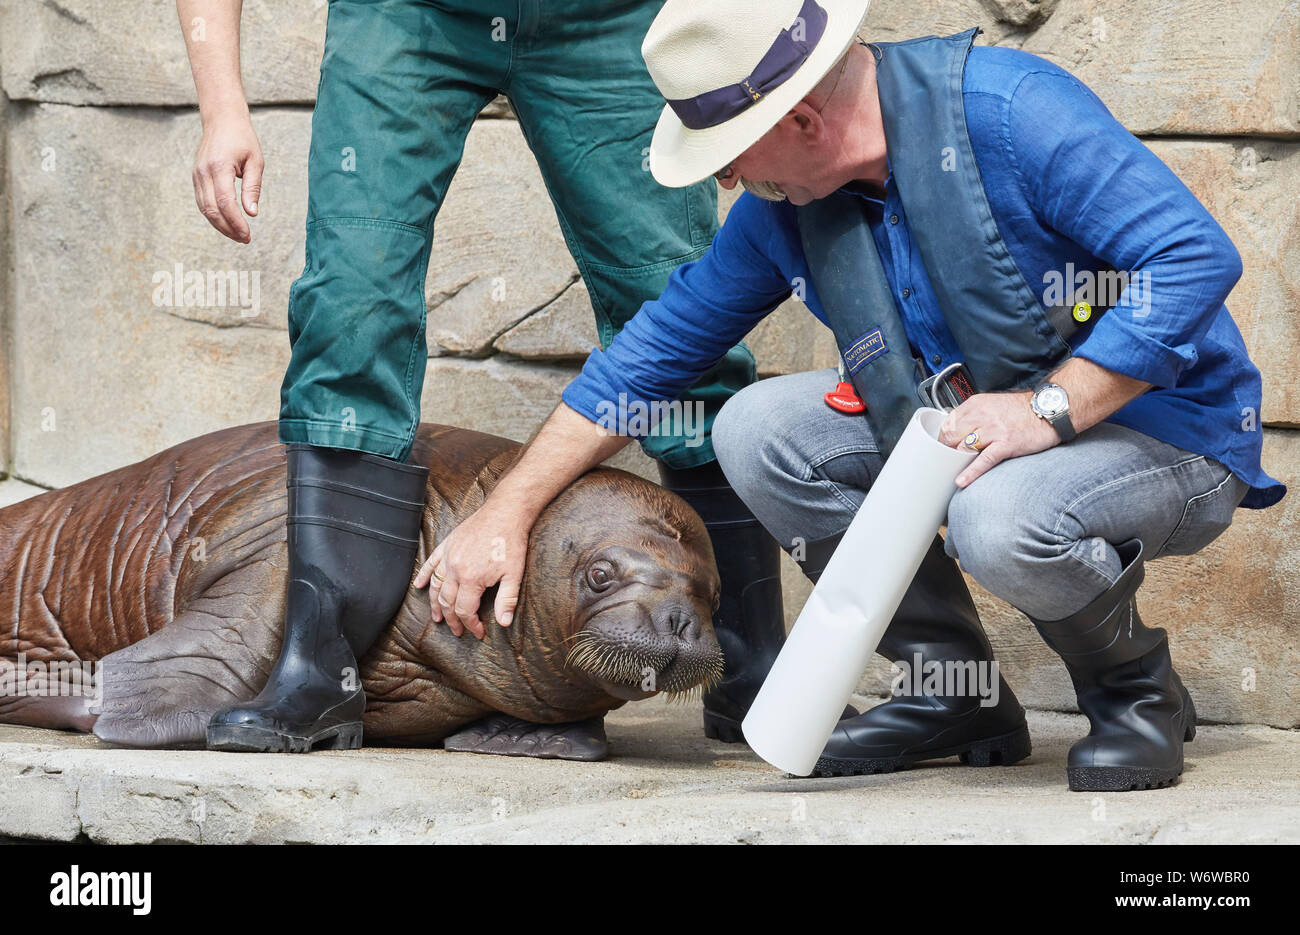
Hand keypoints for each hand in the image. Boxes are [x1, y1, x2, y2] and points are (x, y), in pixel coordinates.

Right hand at [192, 112, 263, 242]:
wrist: (221, 120)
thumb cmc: (242, 139)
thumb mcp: (255, 161)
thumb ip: (253, 188)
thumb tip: (251, 213)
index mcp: (219, 167)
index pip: (225, 202)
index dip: (235, 222)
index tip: (247, 234)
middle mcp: (203, 172)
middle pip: (211, 209)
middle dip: (228, 228)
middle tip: (245, 239)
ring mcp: (197, 175)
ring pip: (204, 208)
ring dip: (220, 225)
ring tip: (238, 235)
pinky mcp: (196, 177)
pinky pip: (202, 202)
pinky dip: (214, 215)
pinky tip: (227, 223)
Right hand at [413, 503, 528, 638]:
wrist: (505, 513)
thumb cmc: (511, 543)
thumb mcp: (514, 574)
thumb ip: (507, 600)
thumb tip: (504, 623)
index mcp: (471, 579)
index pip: (465, 610)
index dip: (471, 625)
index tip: (479, 633)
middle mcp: (455, 569)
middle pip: (447, 602)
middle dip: (452, 620)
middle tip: (457, 631)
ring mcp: (448, 556)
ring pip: (436, 586)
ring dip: (435, 604)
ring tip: (437, 618)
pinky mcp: (447, 545)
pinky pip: (430, 563)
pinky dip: (424, 576)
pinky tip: (419, 586)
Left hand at [937, 390, 1060, 487]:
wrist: (1049, 409)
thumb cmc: (1021, 410)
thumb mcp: (991, 404)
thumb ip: (973, 415)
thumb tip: (956, 430)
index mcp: (976, 404)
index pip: (947, 423)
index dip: (943, 438)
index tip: (942, 447)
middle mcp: (982, 415)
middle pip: (951, 436)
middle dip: (946, 450)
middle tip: (946, 460)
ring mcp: (994, 430)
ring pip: (964, 448)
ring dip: (957, 460)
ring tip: (953, 469)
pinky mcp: (1006, 444)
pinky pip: (984, 460)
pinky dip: (971, 472)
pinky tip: (962, 480)